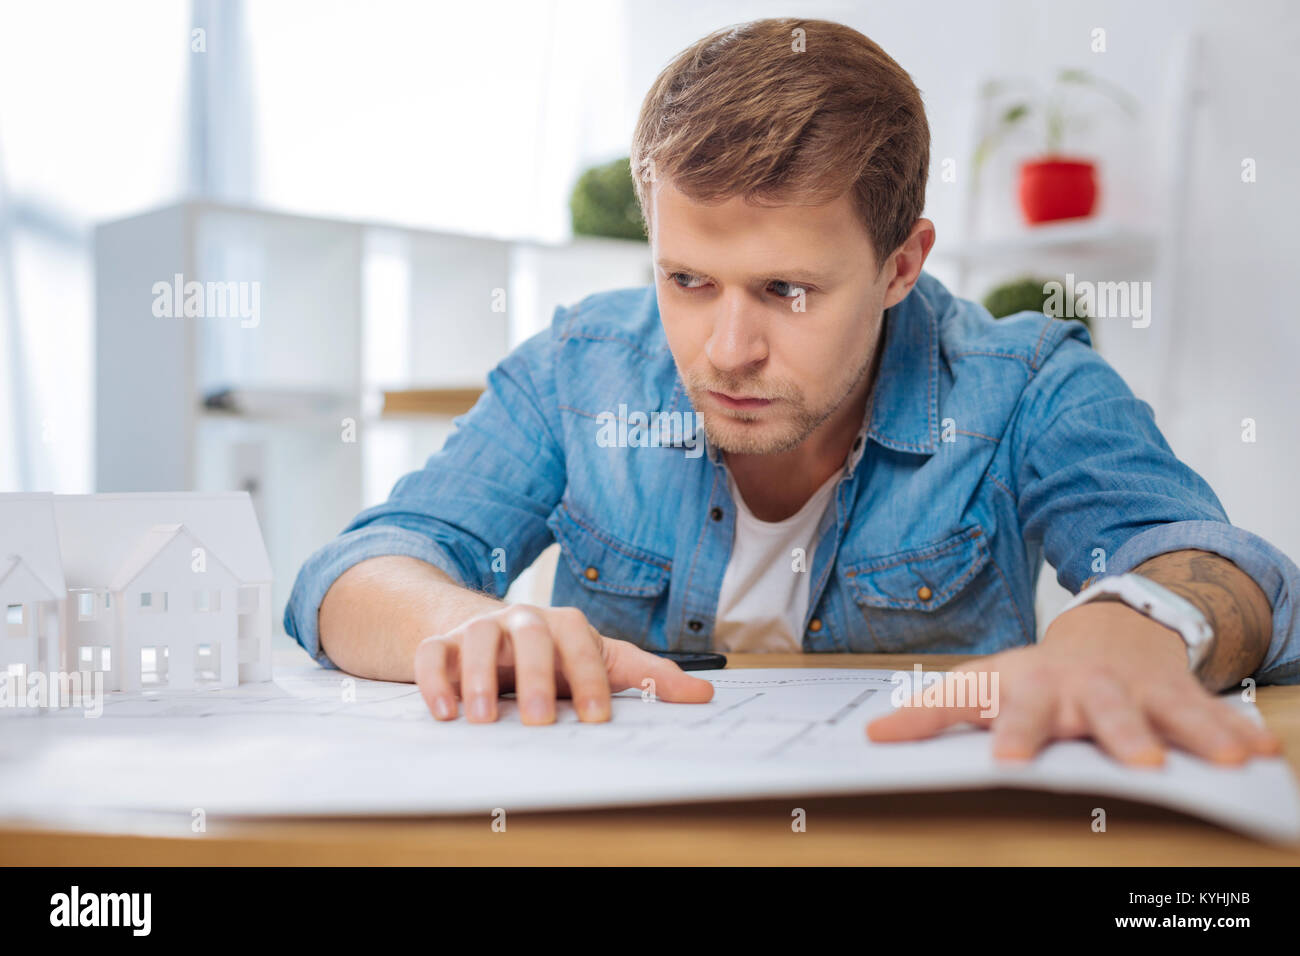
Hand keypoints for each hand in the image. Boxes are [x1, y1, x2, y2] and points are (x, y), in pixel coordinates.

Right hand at [413, 604, 713, 723]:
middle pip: (531, 637)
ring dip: (479, 679)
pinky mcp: (443, 644)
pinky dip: (435, 681)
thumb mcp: (602, 660)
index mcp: (565, 624)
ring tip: (483, 719)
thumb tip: (704, 695)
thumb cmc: (554, 654)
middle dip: (535, 678)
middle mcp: (522, 620)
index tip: (597, 718)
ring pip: (478, 641)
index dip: (590, 679)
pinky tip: (445, 712)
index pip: (582, 645)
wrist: (490, 631)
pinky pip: (433, 655)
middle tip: (539, 720)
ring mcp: (480, 630)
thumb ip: (648, 677)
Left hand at [865, 601, 1281, 765]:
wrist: (1113, 628)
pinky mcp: (1172, 694)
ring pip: (1152, 711)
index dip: (988, 724)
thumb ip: (934, 714)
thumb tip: (874, 740)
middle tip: (1126, 762)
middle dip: (1109, 732)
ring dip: (1179, 733)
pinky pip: (1204, 712)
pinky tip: (1256, 751)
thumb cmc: (1038, 673)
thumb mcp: (986, 682)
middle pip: (1086, 708)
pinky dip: (1230, 730)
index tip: (999, 761)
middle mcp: (1075, 685)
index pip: (991, 700)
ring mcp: (1127, 688)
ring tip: (1211, 761)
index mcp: (1022, 683)